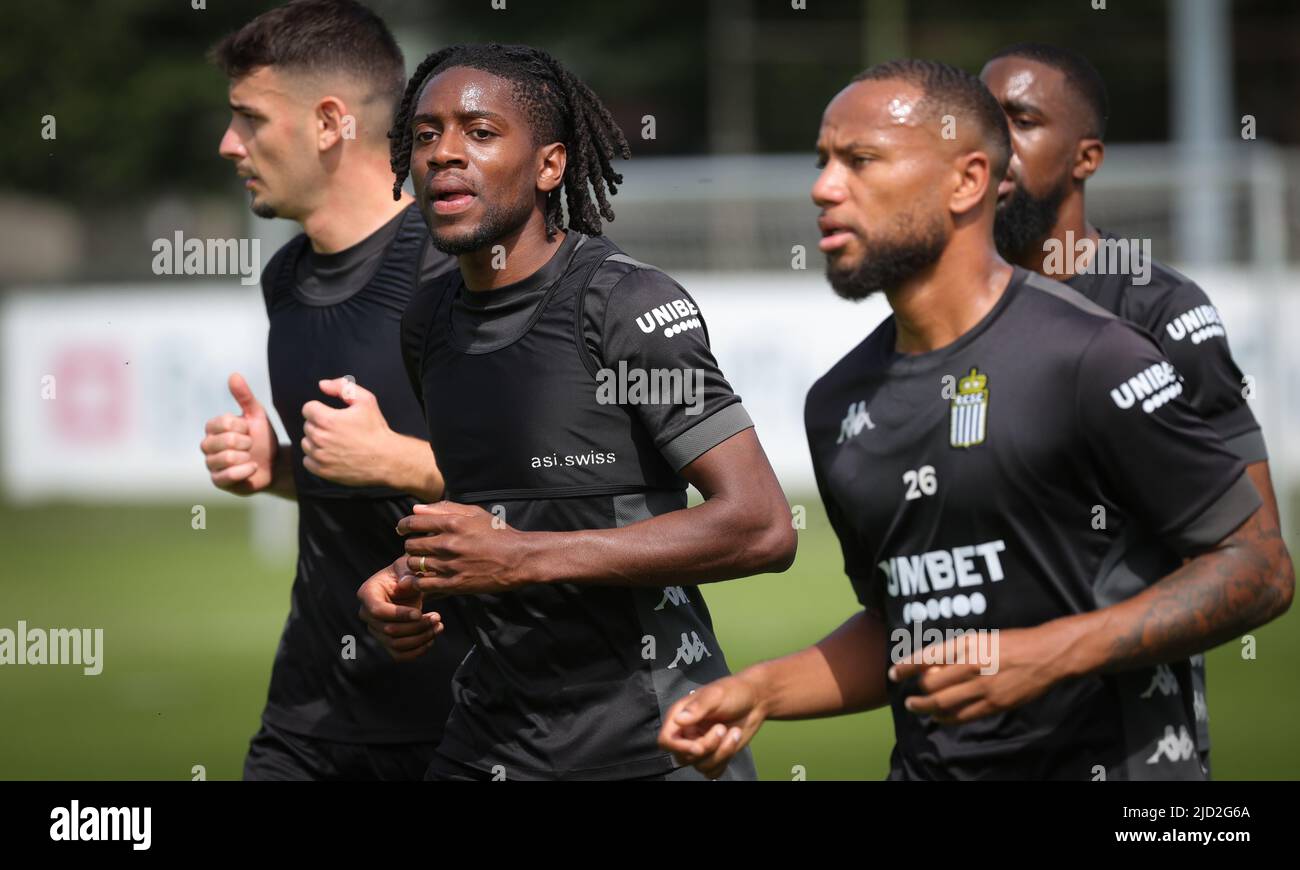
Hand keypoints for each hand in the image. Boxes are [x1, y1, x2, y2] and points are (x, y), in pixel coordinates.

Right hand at [201, 372, 277, 493]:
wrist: (274, 464)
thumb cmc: (263, 438)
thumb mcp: (257, 415)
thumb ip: (244, 396)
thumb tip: (234, 375)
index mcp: (213, 427)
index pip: (225, 422)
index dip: (243, 427)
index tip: (250, 430)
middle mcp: (207, 444)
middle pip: (227, 441)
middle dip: (247, 443)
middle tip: (251, 445)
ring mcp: (210, 464)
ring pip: (228, 458)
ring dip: (247, 457)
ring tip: (250, 456)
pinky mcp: (217, 481)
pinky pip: (229, 475)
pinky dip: (246, 470)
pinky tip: (252, 467)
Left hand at [301, 377, 399, 487]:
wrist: (386, 458)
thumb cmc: (376, 430)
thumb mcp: (366, 400)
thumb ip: (343, 387)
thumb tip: (323, 385)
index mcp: (327, 420)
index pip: (308, 409)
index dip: (319, 408)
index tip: (331, 414)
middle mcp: (320, 438)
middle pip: (307, 426)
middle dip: (319, 424)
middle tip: (337, 428)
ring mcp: (320, 456)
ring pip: (306, 443)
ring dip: (316, 441)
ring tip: (334, 441)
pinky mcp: (323, 471)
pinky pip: (307, 461)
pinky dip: (315, 458)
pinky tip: (330, 454)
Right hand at [357, 555, 443, 661]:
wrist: (408, 584)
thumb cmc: (406, 573)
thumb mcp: (407, 567)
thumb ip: (407, 573)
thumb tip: (405, 583)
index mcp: (367, 593)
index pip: (378, 610)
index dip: (399, 614)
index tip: (419, 613)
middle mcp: (366, 614)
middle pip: (389, 630)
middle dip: (416, 626)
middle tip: (437, 617)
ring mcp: (376, 630)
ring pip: (396, 644)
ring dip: (421, 638)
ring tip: (438, 626)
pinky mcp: (387, 642)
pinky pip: (399, 655)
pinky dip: (417, 651)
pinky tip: (431, 639)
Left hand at [398, 502, 528, 596]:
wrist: (519, 559)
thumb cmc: (498, 533)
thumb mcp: (475, 513)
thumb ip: (445, 508)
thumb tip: (416, 509)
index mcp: (453, 523)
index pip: (413, 522)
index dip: (404, 526)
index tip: (403, 529)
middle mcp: (449, 543)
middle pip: (411, 545)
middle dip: (411, 545)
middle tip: (418, 548)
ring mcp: (451, 565)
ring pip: (415, 564)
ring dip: (415, 563)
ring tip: (423, 563)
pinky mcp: (455, 584)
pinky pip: (424, 584)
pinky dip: (419, 582)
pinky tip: (424, 579)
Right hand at [658, 674, 766, 778]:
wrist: (754, 700)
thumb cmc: (733, 692)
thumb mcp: (715, 695)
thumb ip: (697, 708)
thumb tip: (679, 720)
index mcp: (680, 716)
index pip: (666, 740)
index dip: (679, 748)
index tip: (699, 746)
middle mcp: (686, 733)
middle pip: (684, 757)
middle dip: (707, 748)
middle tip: (722, 729)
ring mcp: (700, 745)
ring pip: (700, 765)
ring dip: (721, 752)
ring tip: (734, 731)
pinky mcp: (714, 755)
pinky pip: (712, 771)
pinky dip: (725, 760)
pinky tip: (733, 740)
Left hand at [889, 623, 1066, 723]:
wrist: (1046, 654)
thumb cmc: (1012, 643)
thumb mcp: (980, 638)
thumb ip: (956, 652)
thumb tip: (930, 667)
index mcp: (967, 644)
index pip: (926, 657)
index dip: (906, 667)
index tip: (893, 673)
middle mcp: (972, 664)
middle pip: (930, 684)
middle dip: (916, 691)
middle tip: (909, 695)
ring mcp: (983, 687)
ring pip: (942, 703)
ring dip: (924, 707)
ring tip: (916, 707)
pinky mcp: (994, 704)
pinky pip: (962, 716)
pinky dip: (945, 718)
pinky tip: (938, 716)